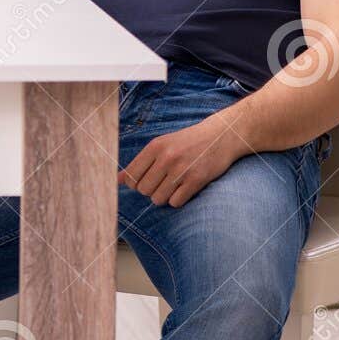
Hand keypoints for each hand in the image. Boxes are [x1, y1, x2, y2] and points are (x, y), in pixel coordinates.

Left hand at [119, 111, 240, 207]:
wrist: (221, 137)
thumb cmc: (188, 142)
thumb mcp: (163, 145)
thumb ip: (140, 162)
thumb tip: (117, 180)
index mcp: (155, 147)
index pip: (131, 176)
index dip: (134, 184)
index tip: (144, 181)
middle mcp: (166, 157)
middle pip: (143, 189)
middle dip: (150, 190)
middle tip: (162, 183)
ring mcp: (181, 169)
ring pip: (158, 198)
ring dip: (164, 197)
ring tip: (173, 186)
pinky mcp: (196, 180)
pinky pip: (175, 202)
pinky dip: (177, 200)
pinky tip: (184, 189)